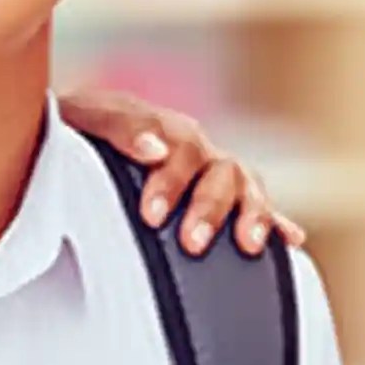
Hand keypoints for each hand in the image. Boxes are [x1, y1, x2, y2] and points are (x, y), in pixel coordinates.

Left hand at [58, 90, 306, 256]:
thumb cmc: (79, 132)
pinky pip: (257, 207)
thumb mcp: (85, 119)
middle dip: (208, 209)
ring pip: (246, 184)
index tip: (152, 215)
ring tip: (247, 245)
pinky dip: (276, 221)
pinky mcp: (222, 198)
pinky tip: (290, 239)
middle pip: (219, 170)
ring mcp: (213, 172)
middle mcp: (197, 149)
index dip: (169, 183)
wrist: (74, 138)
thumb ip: (118, 127)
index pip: (179, 149)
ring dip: (251, 214)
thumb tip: (155, 150)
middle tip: (190, 242)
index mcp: (165, 127)